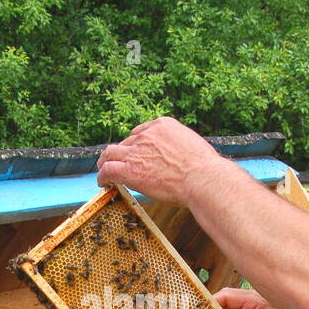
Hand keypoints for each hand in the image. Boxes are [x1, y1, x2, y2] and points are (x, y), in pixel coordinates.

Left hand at [96, 116, 236, 206]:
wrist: (202, 178)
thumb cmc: (205, 169)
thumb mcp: (194, 147)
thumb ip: (180, 148)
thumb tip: (182, 160)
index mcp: (164, 125)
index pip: (142, 131)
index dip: (135, 143)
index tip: (134, 151)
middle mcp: (147, 134)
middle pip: (126, 142)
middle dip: (122, 152)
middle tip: (118, 161)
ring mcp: (136, 150)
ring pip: (111, 153)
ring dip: (105, 161)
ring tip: (102, 169)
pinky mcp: (130, 168)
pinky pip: (108, 169)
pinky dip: (103, 175)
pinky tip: (103, 183)